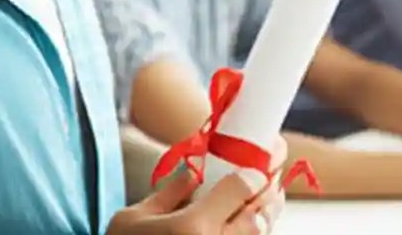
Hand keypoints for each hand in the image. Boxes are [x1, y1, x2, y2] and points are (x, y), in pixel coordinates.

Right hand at [106, 139, 287, 234]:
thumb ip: (167, 194)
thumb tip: (191, 175)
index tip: (254, 172)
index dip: (250, 177)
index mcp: (191, 227)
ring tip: (263, 210)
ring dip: (263, 221)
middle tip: (268, 187)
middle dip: (264, 199)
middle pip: (257, 217)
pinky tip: (247, 230)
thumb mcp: (132, 219)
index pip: (239, 190)